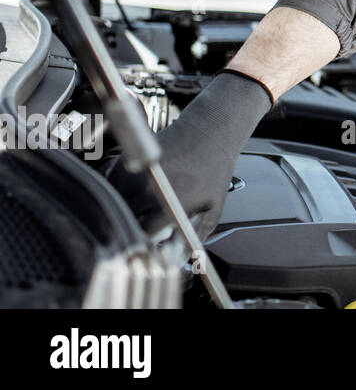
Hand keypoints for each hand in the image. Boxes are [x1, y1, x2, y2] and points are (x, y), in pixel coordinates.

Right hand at [107, 70, 271, 239]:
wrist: (207, 133)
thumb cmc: (213, 169)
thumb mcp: (214, 207)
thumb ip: (197, 234)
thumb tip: (181, 256)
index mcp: (169, 203)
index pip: (142, 234)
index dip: (141, 243)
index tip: (143, 245)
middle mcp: (147, 190)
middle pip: (123, 220)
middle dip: (128, 227)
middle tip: (137, 230)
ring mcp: (133, 175)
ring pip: (111, 203)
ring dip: (117, 210)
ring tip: (133, 212)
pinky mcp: (124, 162)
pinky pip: (106, 185)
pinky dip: (111, 193)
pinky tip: (127, 195)